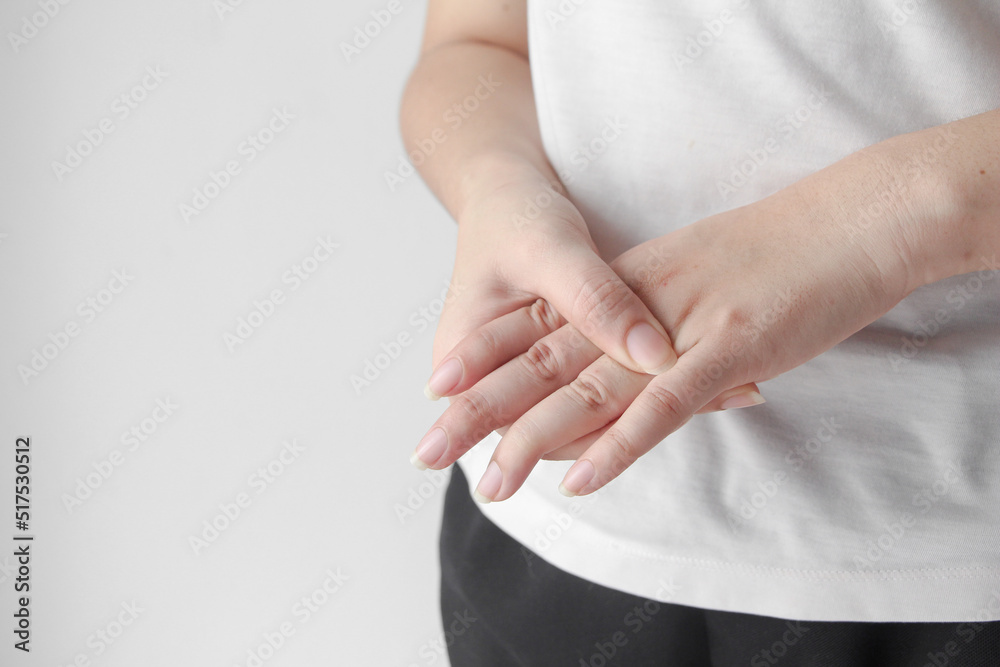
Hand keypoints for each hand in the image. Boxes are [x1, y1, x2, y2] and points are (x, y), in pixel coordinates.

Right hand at [415, 173, 762, 469]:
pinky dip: (655, 383)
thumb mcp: (550, 252)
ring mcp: (529, 377)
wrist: (505, 194)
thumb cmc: (514, 217)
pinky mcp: (562, 363)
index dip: (597, 439)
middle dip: (649, 426)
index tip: (686, 418)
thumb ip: (595, 304)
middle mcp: (495, 381)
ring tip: (743, 387)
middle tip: (741, 394)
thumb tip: (656, 357)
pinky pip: (604, 389)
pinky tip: (718, 372)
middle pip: (564, 434)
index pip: (527, 431)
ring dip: (660, 407)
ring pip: (589, 417)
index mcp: (468, 360)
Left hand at [423, 153, 924, 500]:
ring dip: (533, 441)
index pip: (541, 324)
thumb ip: (659, 316)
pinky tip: (579, 479)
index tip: (436, 385)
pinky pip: (661, 405)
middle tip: (426, 452)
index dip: (485, 354)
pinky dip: (618, 443)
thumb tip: (637, 353)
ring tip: (489, 485)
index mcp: (628, 284)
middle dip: (481, 409)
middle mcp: (637, 304)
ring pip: (587, 390)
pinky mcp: (726, 349)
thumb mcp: (701, 278)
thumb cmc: (784, 252)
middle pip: (542, 361)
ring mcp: (678, 328)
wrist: (851, 216)